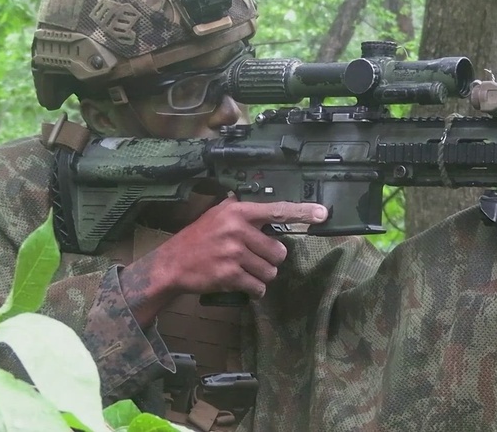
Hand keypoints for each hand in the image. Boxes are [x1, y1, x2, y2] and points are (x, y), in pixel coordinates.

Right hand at [159, 196, 327, 297]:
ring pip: (270, 271)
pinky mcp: (229, 275)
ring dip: (261, 276)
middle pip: (279, 251)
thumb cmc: (198, 238)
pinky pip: (258, 287)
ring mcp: (234, 253)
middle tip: (253, 258)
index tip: (323, 214)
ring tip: (243, 270)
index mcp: (238, 212)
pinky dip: (253, 290)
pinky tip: (241, 283)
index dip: (303, 213)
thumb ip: (241, 210)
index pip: (277, 210)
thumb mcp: (217, 214)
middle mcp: (238, 230)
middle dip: (270, 259)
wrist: (172, 264)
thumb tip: (266, 207)